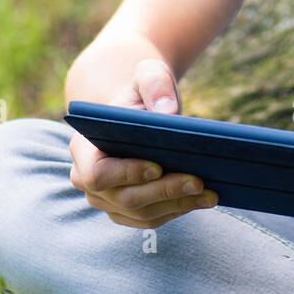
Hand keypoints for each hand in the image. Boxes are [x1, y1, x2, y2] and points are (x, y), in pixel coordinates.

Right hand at [68, 58, 217, 227]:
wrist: (139, 112)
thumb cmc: (141, 93)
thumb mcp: (147, 75)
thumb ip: (155, 83)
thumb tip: (168, 112)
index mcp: (84, 148)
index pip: (97, 174)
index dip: (126, 174)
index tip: (158, 167)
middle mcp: (87, 179)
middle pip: (124, 198)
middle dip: (164, 191)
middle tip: (198, 180)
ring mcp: (106, 199)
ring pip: (141, 214)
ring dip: (177, 205)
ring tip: (210, 192)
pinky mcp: (126, 211)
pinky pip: (151, 218)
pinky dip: (178, 210)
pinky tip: (203, 198)